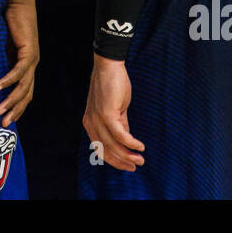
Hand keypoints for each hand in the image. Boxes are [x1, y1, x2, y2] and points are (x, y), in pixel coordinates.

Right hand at [0, 1, 37, 126]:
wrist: (19, 5)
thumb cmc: (9, 24)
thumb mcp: (3, 47)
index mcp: (27, 66)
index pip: (25, 93)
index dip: (17, 107)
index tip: (6, 119)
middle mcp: (32, 65)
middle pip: (26, 94)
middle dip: (15, 110)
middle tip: (3, 123)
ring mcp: (32, 59)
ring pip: (23, 86)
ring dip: (11, 99)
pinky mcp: (29, 51)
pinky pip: (18, 70)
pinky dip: (7, 80)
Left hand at [83, 55, 144, 170]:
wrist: (108, 66)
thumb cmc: (113, 85)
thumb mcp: (116, 109)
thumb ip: (120, 124)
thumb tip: (127, 140)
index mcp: (90, 123)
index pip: (101, 149)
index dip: (115, 160)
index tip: (128, 165)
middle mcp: (91, 124)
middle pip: (106, 151)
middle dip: (122, 162)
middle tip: (136, 166)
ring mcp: (97, 120)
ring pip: (113, 146)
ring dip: (129, 155)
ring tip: (141, 159)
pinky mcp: (107, 114)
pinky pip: (120, 135)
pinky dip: (131, 143)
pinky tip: (140, 147)